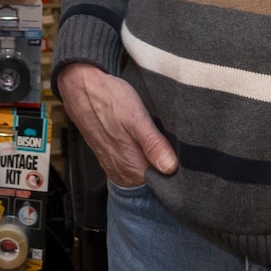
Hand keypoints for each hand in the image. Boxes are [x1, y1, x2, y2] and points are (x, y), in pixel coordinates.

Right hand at [57, 62, 175, 189]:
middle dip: (169, 164)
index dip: (180, 172)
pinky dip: (144, 153)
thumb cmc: (108, 99)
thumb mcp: (136, 118)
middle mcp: (123, 173)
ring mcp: (116, 166)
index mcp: (132, 169)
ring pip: (146, 169)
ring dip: (157, 158)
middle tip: (181, 145)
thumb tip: (171, 168)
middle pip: (156, 177)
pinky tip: (149, 139)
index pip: (165, 182)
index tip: (190, 158)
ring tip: (166, 140)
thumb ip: (153, 145)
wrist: (81, 87)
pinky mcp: (112, 156)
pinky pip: (135, 161)